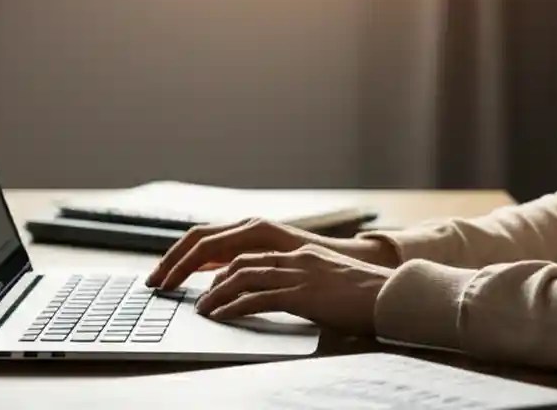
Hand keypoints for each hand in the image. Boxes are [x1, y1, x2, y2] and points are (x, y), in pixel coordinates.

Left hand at [145, 217, 397, 289]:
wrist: (391, 295)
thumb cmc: (356, 293)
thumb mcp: (316, 276)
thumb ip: (285, 276)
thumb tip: (250, 288)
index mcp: (288, 244)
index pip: (230, 239)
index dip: (197, 253)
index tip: (174, 269)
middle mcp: (288, 250)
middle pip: (223, 249)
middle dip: (187, 265)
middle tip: (164, 284)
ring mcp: (296, 269)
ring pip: (237, 273)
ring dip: (210, 292)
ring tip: (195, 309)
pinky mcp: (303, 292)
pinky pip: (256, 297)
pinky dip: (232, 307)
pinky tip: (218, 317)